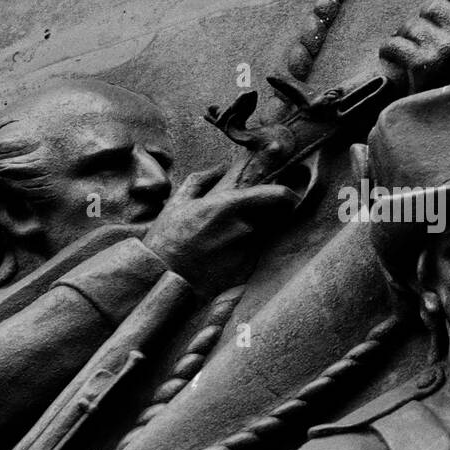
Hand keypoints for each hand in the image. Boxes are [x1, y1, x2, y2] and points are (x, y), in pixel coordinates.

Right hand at [145, 168, 296, 295]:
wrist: (160, 281)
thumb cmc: (166, 240)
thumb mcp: (177, 203)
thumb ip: (202, 180)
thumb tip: (221, 168)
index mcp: (227, 206)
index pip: (276, 196)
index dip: (287, 194)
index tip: (289, 196)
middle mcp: (242, 229)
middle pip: (269, 218)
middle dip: (259, 217)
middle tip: (235, 224)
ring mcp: (245, 253)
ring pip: (259, 238)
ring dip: (248, 238)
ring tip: (218, 245)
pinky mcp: (243, 273)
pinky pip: (250, 259)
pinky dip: (240, 257)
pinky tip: (217, 261)